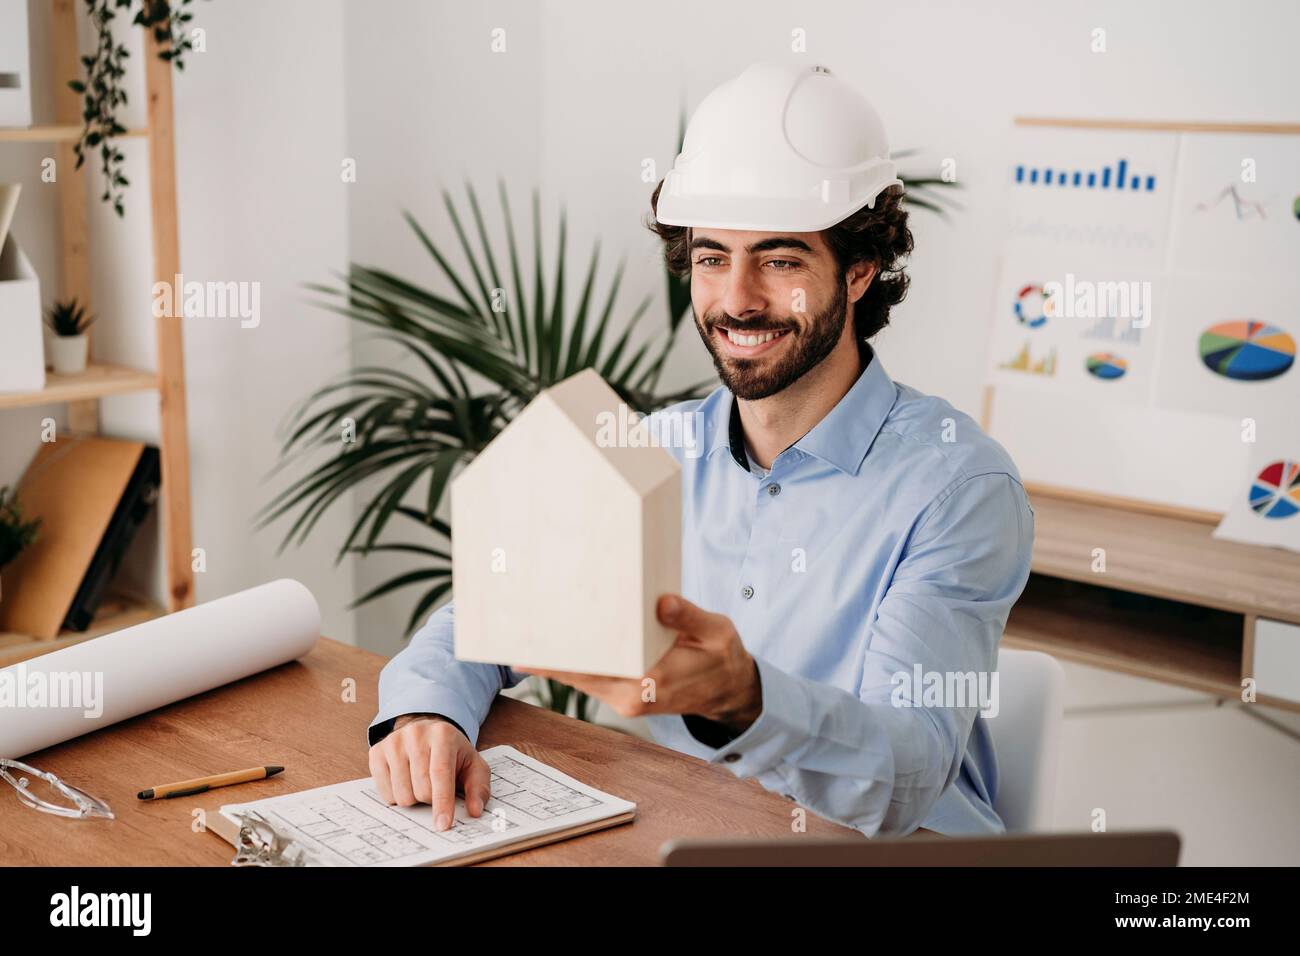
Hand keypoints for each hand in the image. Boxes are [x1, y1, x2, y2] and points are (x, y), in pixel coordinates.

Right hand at [368, 714, 490, 830]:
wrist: (426, 731)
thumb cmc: (452, 752)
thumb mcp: (473, 765)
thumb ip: (478, 788)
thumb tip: (475, 810)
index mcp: (442, 735)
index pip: (440, 774)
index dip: (442, 802)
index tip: (443, 825)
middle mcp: (415, 734)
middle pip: (421, 788)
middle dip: (431, 799)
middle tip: (436, 787)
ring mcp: (393, 742)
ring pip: (402, 794)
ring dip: (414, 798)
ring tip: (420, 782)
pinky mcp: (377, 752)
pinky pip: (385, 793)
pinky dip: (398, 796)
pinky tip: (405, 780)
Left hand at [516, 594, 761, 730]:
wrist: (731, 688)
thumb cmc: (723, 657)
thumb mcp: (716, 632)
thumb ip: (688, 617)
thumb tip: (662, 603)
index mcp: (651, 683)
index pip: (593, 672)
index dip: (558, 661)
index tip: (527, 649)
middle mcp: (631, 697)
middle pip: (578, 676)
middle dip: (546, 655)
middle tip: (511, 630)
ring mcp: (625, 698)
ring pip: (581, 678)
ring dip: (556, 659)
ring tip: (523, 633)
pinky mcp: (625, 693)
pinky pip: (591, 678)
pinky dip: (572, 663)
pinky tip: (555, 644)